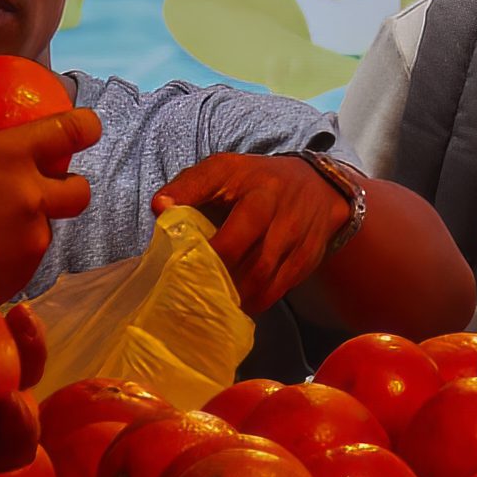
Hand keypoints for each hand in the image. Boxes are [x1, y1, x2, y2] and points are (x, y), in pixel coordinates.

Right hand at [0, 81, 99, 300]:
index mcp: (10, 158)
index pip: (70, 131)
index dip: (86, 125)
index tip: (85, 126)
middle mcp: (32, 198)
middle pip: (79, 191)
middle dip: (71, 186)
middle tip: (44, 187)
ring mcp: (30, 241)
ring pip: (47, 229)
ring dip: (31, 225)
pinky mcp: (21, 276)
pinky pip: (25, 261)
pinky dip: (10, 256)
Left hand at [152, 152, 346, 314]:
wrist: (318, 187)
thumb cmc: (256, 181)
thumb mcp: (222, 171)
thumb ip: (188, 187)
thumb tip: (159, 208)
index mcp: (252, 186)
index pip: (223, 212)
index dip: (203, 245)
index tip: (180, 261)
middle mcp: (277, 210)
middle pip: (244, 255)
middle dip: (217, 277)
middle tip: (191, 292)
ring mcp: (296, 237)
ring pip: (262, 278)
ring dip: (235, 295)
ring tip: (210, 303)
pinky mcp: (307, 258)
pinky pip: (278, 289)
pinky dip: (255, 302)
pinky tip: (237, 304)